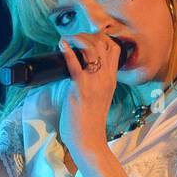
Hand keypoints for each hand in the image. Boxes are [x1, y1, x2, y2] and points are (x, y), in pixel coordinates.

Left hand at [56, 31, 119, 154]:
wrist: (89, 141)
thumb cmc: (89, 123)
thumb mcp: (99, 98)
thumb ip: (96, 84)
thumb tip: (82, 72)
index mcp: (112, 80)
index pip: (114, 49)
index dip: (101, 37)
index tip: (87, 38)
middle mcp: (106, 78)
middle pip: (103, 43)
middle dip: (86, 35)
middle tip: (73, 39)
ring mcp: (94, 82)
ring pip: (91, 47)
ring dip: (77, 38)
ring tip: (67, 40)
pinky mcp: (81, 88)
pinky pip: (75, 63)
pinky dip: (68, 50)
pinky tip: (62, 45)